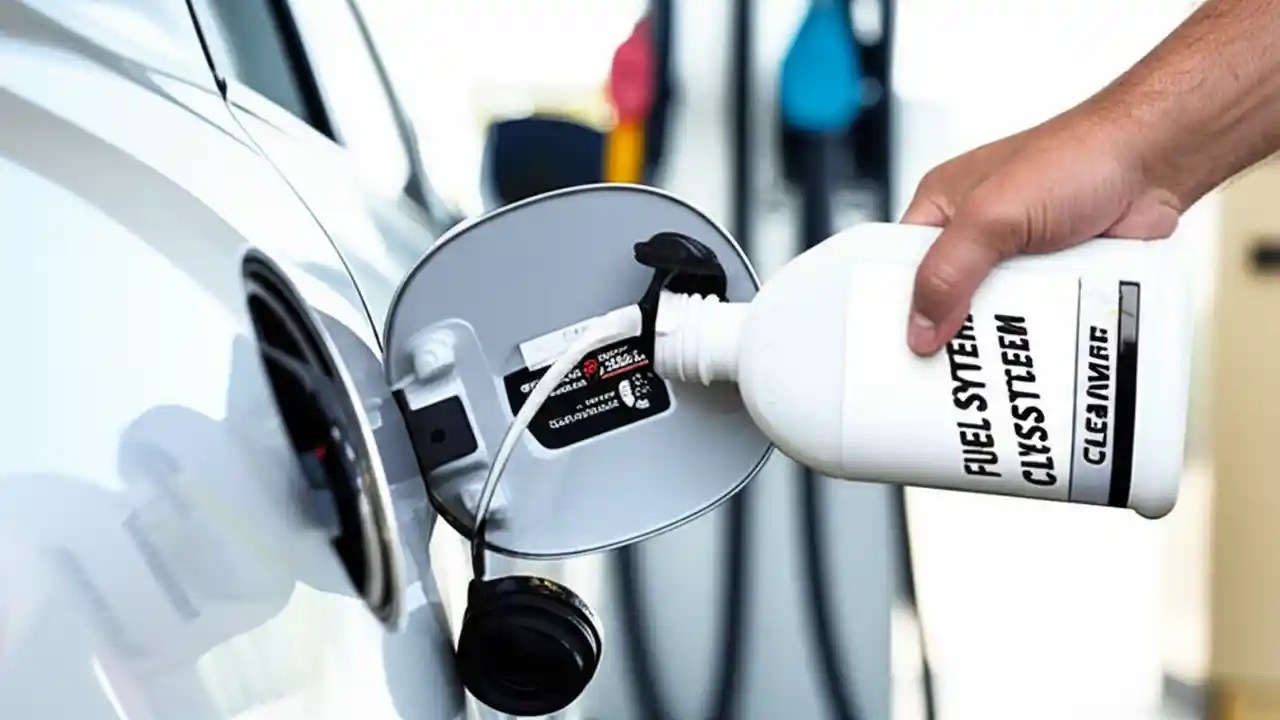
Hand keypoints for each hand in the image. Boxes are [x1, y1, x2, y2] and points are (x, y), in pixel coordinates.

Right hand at [901, 107, 1183, 355]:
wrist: (1156, 161)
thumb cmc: (1076, 157)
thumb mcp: (992, 215)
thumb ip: (948, 272)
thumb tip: (920, 330)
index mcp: (942, 209)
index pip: (899, 268)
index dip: (893, 308)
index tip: (893, 349)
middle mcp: (976, 235)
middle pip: (946, 301)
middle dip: (951, 332)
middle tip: (944, 373)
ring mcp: (1018, 261)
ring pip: (996, 317)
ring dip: (1004, 336)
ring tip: (996, 370)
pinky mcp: (1057, 280)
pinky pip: (1040, 321)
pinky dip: (1043, 334)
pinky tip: (1041, 354)